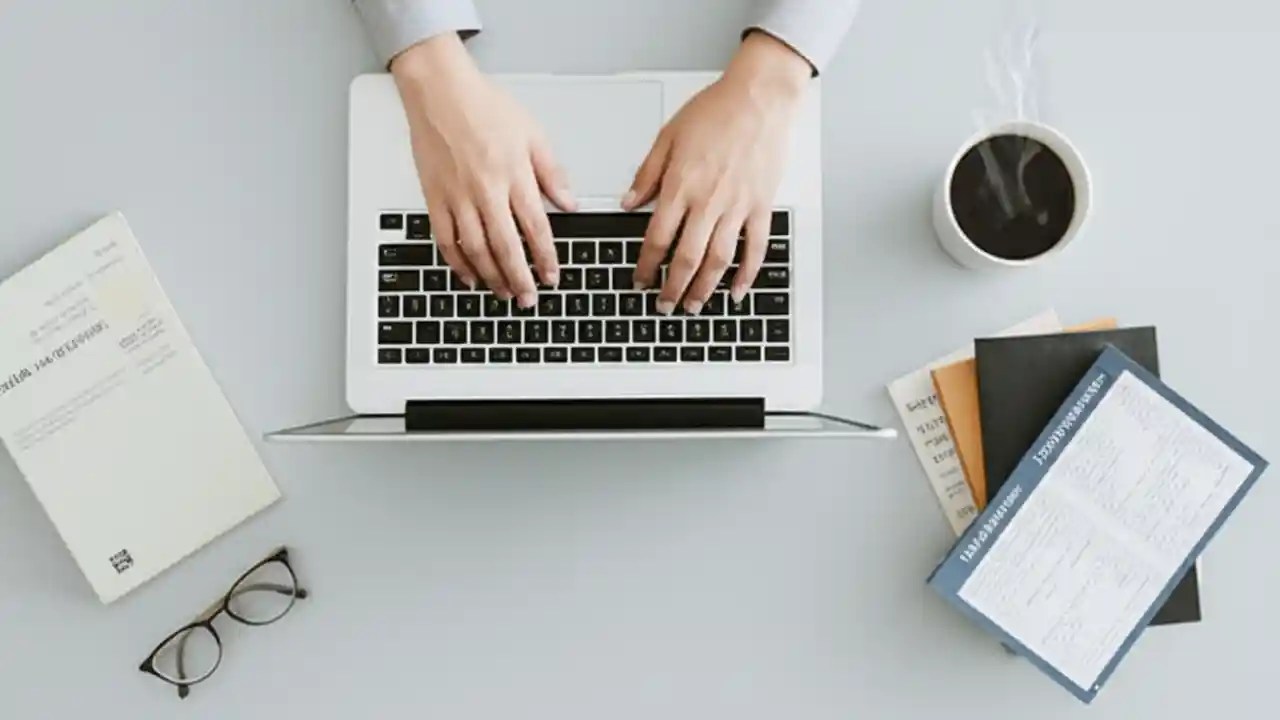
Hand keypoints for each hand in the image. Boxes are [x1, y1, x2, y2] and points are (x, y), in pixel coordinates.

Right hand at [392, 35, 575, 307]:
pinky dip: (457, 263)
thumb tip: (569, 202)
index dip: (545, 257)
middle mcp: (486, 190)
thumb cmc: (484, 106)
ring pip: (476, 249)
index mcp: (514, 175)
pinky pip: (446, 239)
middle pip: (506, 246)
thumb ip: (552, 172)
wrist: (440, 90)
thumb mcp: (532, 133)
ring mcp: (457, 197)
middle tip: (529, 299)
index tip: (552, 276)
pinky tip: (469, 276)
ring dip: (491, 276)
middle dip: (520, 278)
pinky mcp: (434, 197)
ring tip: (504, 293)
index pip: (535, 227)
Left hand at [624, 32, 809, 313]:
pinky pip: (756, 247)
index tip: (640, 282)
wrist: (759, 98)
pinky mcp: (761, 205)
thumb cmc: (716, 110)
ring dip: (705, 288)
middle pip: (687, 257)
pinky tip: (738, 290)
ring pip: (719, 259)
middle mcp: (709, 201)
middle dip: (673, 288)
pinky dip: (747, 273)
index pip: (657, 238)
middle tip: (665, 306)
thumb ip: (647, 174)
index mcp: (681, 185)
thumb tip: (628, 202)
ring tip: (695, 306)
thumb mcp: (668, 137)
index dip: (646, 266)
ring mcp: (738, 206)